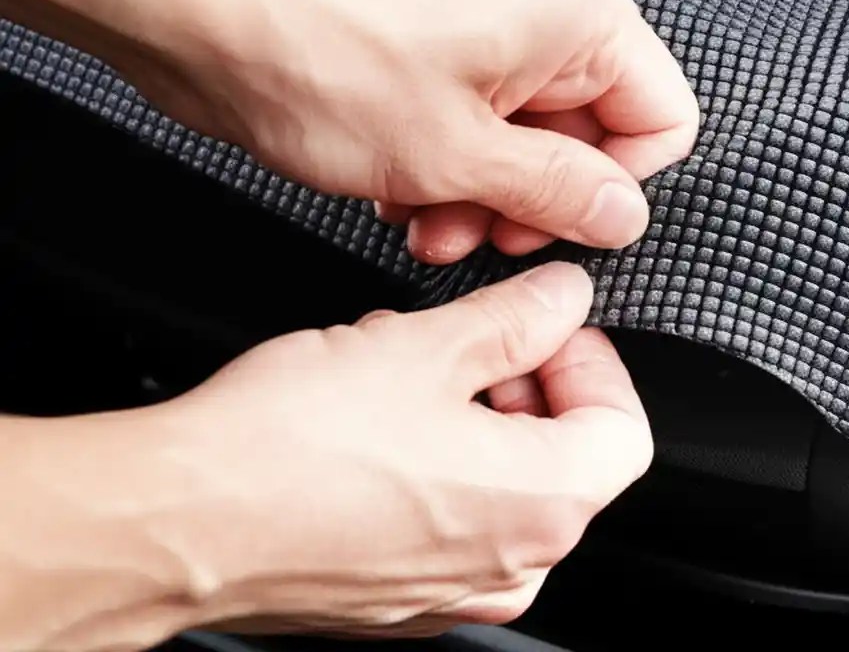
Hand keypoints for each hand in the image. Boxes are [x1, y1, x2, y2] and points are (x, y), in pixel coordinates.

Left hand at [48, 0, 698, 262]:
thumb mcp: (458, 156)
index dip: (612, 191)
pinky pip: (472, 108)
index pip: (661, 122)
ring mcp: (485, 13)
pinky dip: (445, 156)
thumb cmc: (311, 45)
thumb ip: (559, 194)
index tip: (554, 226)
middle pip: (589, 129)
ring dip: (481, 189)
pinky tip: (396, 183)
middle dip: (531, 198)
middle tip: (476, 230)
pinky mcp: (432, 30)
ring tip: (423, 214)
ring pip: (525, 129)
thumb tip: (621, 215)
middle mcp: (542, 3)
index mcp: (578, 18)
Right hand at [157, 262, 650, 637]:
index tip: (547, 327)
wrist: (175, 523)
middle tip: (466, 340)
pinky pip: (448, 524)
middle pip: (565, 459)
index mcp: (544, 506)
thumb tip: (564, 300)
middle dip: (525, 384)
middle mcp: (509, 567)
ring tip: (405, 377)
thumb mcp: (425, 347)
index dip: (590, 361)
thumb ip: (517, 318)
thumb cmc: (290, 447)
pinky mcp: (397, 598)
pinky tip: (375, 431)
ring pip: (503, 489)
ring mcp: (452, 593)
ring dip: (474, 423)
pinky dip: (434, 470)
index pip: (623, 428)